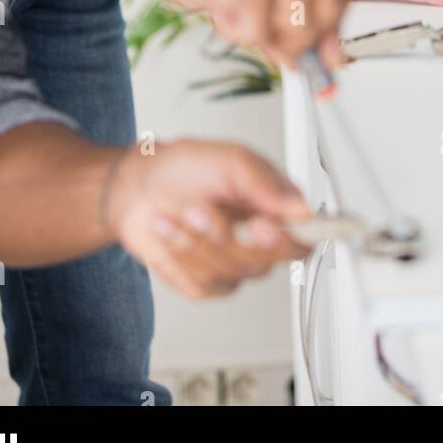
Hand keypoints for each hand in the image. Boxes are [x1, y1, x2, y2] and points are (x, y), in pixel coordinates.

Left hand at [105, 138, 308, 298]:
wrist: (137, 187)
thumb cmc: (183, 167)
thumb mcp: (228, 160)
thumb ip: (264, 182)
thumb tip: (298, 208)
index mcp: (275, 206)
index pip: (305, 237)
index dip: (290, 239)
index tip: (264, 227)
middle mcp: (260, 239)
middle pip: (269, 261)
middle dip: (230, 236)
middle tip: (202, 210)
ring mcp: (234, 264)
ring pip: (233, 272)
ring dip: (198, 240)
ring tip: (180, 212)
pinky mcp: (207, 282)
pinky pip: (205, 283)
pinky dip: (182, 253)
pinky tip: (170, 231)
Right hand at [112, 0, 354, 67]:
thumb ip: (283, 7)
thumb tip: (310, 58)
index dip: (336, 24)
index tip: (328, 54)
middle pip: (330, 15)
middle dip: (301, 41)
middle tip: (272, 43)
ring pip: (300, 31)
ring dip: (262, 37)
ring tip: (231, 9)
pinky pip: (259, 35)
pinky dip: (234, 32)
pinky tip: (216, 5)